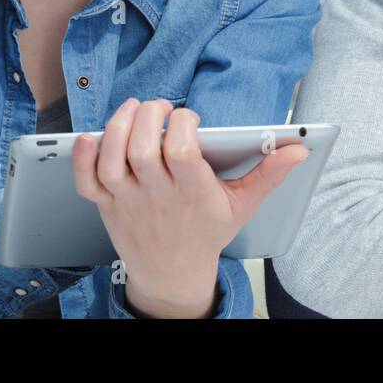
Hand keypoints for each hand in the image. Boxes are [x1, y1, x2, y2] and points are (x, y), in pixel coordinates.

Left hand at [72, 97, 307, 317]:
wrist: (172, 274)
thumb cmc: (206, 232)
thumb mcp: (242, 205)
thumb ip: (270, 175)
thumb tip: (298, 151)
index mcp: (192, 193)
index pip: (180, 151)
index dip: (180, 124)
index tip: (189, 119)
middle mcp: (157, 195)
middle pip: (142, 149)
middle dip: (149, 117)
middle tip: (160, 108)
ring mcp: (128, 200)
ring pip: (112, 160)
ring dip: (117, 127)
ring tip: (132, 110)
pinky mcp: (106, 204)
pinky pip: (86, 181)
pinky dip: (83, 157)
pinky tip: (90, 136)